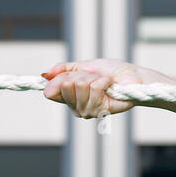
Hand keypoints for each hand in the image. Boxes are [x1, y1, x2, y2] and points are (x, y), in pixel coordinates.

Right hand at [41, 59, 164, 119]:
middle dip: (82, 74)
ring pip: (79, 85)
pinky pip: (93, 89)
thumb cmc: (111, 71)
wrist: (132, 76)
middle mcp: (75, 107)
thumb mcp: (83, 66)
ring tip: (104, 81)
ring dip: (94, 77)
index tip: (71, 74)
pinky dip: (103, 81)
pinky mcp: (100, 111)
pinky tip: (110, 85)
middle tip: (94, 76)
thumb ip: (63, 70)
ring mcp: (87, 111)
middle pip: (65, 85)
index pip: (50, 92)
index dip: (58, 80)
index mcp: (69, 97)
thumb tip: (43, 74)